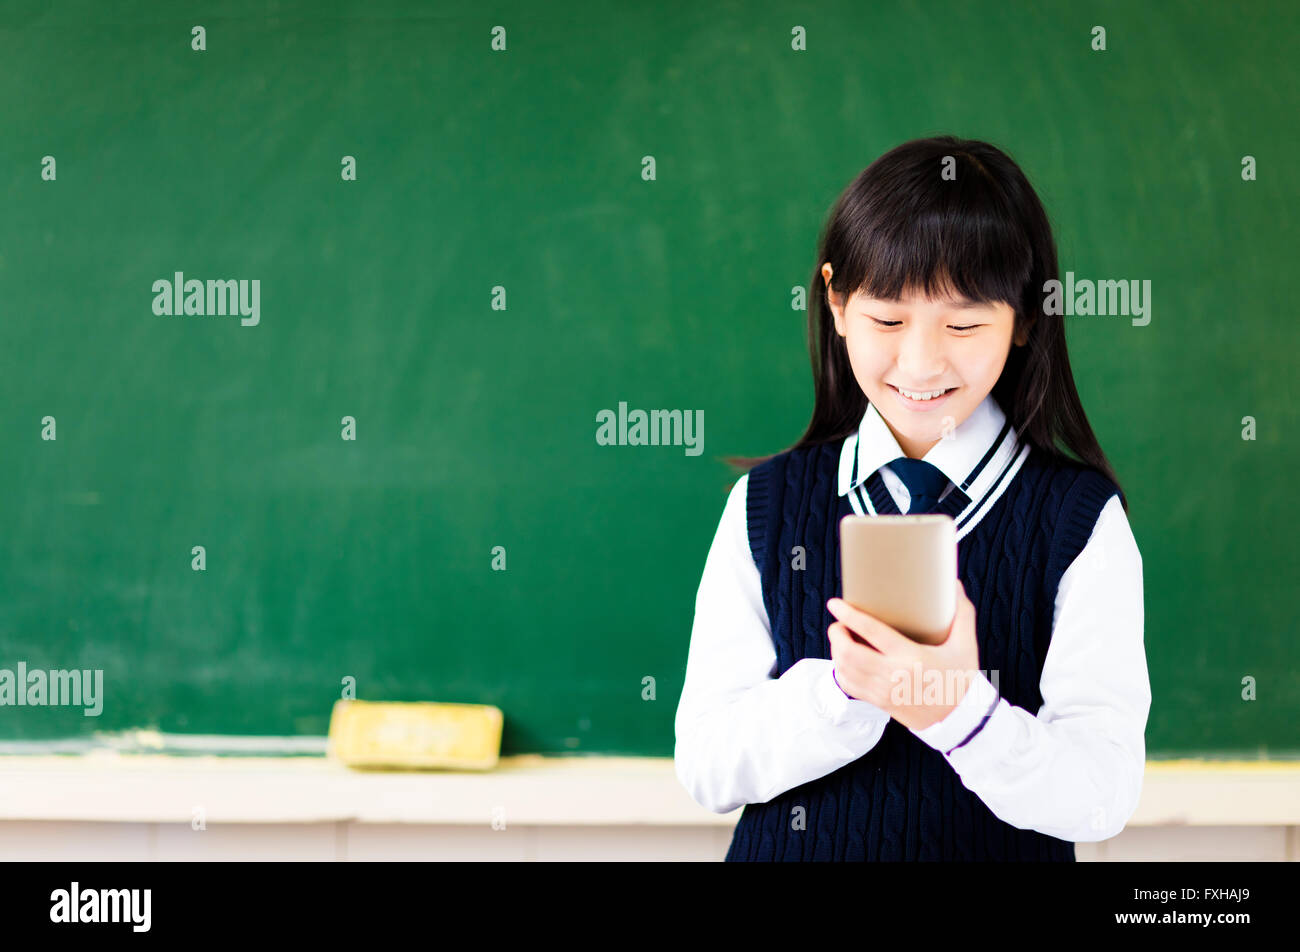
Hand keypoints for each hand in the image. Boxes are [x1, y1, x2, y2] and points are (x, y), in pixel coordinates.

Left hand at [826, 579, 979, 731]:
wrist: (959, 718)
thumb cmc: (961, 677)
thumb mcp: (965, 644)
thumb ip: (962, 613)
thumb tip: (953, 584)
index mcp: (911, 656)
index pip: (871, 632)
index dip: (849, 615)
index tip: (835, 603)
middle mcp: (893, 675)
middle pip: (849, 653)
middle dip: (837, 634)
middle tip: (838, 622)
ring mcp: (883, 691)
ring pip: (845, 670)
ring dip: (836, 651)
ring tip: (840, 638)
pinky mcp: (879, 703)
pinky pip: (849, 686)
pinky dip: (841, 671)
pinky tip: (845, 660)